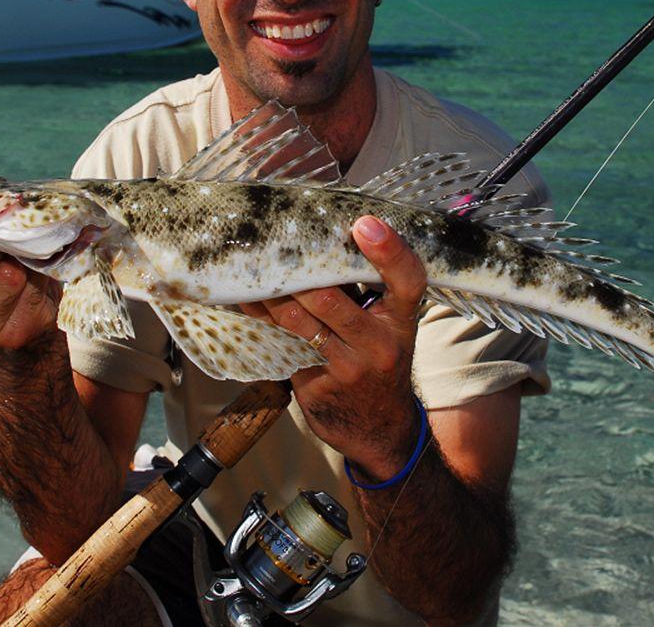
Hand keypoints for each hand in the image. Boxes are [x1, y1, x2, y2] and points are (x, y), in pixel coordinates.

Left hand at [239, 215, 426, 477]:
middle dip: (296, 272)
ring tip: (250, 266)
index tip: (364, 222)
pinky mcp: (316, 387)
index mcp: (402, 321)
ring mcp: (346, 369)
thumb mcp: (390, 328)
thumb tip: (323, 239)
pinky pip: (280, 343)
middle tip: (272, 243)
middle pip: (329, 298)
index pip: (407, 280)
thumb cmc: (380, 362)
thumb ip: (368, 291)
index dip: (389, 250)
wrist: (381, 431)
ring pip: (296, 319)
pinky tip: (245, 300)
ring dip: (270, 292)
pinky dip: (260, 318)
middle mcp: (379, 344)